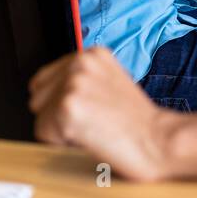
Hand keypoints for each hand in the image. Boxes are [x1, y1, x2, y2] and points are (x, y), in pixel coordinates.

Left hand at [28, 47, 176, 181]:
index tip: (86, 112)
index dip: (59, 103)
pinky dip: (61, 143)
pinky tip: (90, 138)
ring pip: (39, 116)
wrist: (160, 141)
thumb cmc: (138, 123)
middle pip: (37, 97)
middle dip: (56, 116)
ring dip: (59, 130)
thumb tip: (47, 93)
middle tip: (92, 122)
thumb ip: (81, 81)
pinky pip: (43, 134)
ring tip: (92, 129)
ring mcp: (73, 84)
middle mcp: (80, 62)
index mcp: (91, 54)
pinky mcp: (67, 108)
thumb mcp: (109, 83)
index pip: (44, 80)